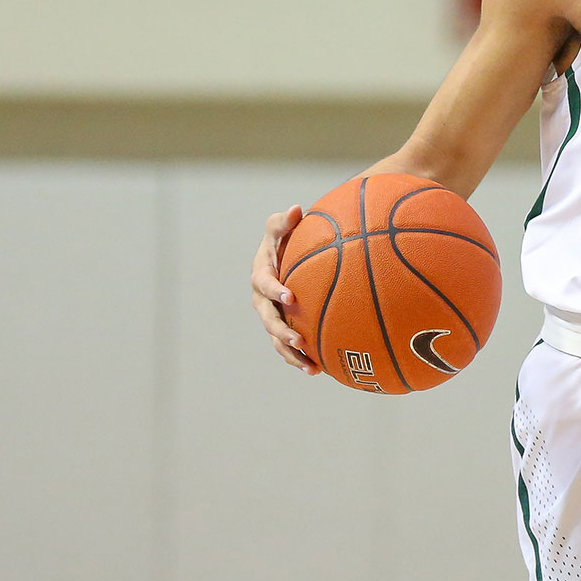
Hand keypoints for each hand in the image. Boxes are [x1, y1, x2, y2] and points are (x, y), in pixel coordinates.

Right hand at [251, 205, 318, 375]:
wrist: (286, 257)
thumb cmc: (285, 239)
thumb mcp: (281, 228)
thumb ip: (284, 222)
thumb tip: (295, 209)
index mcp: (262, 273)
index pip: (264, 282)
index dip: (274, 289)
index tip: (290, 296)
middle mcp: (262, 298)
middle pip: (268, 318)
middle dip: (281, 331)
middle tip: (298, 340)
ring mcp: (271, 315)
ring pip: (276, 338)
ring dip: (290, 353)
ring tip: (310, 365)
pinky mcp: (282, 327)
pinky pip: (287, 347)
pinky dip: (299, 359)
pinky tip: (318, 371)